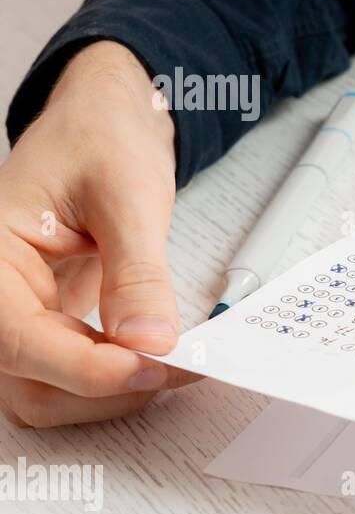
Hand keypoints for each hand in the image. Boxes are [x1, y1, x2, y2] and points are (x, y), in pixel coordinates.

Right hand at [0, 40, 195, 426]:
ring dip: (110, 393)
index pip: (18, 338)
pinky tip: (157, 358)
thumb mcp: (127, 196)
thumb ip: (136, 272)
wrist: (107, 120)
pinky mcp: (50, 321)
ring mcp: (18, 311)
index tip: (152, 367)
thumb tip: (149, 340)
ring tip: (173, 363)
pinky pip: (71, 372)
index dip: (87, 369)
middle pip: (27, 382)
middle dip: (103, 389)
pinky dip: (115, 378)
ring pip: (46, 391)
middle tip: (178, 367)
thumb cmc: (102, 138)